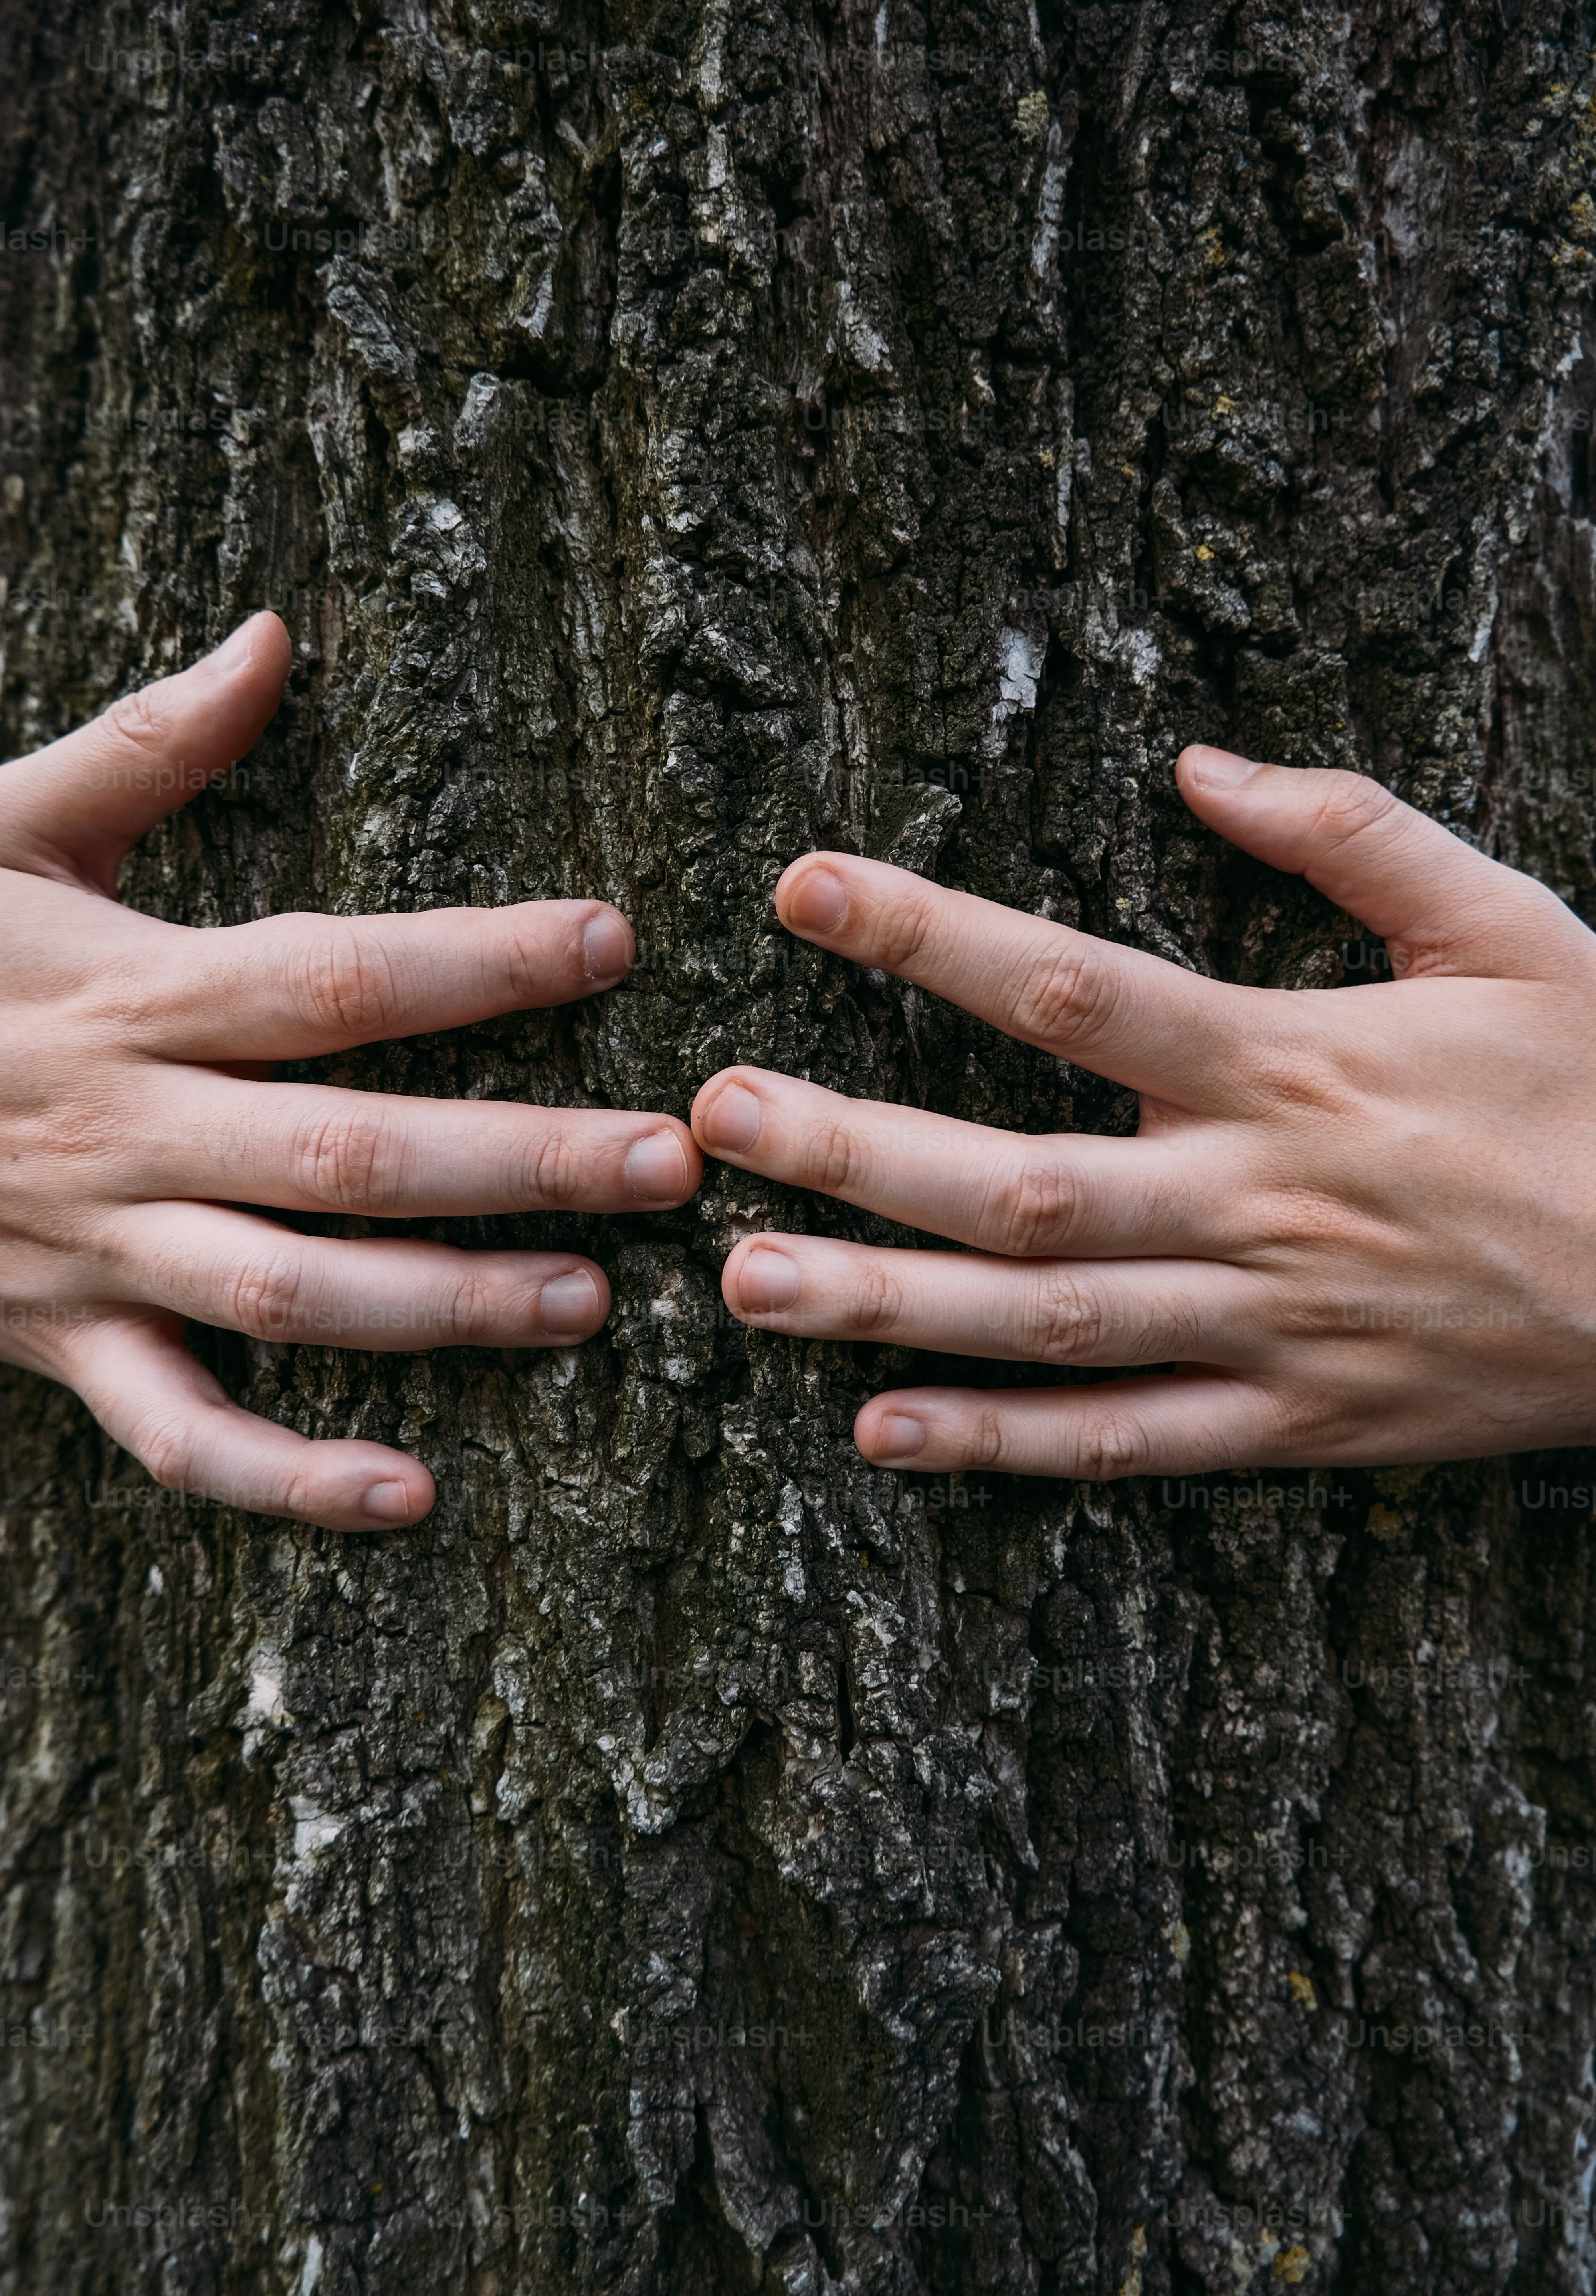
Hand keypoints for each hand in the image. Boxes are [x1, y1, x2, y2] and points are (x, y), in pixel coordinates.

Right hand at [0, 614, 699, 1529]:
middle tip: (668, 1161)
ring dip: (447, 1307)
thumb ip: (144, 741)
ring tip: (588, 1300)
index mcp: (131, 993)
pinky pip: (181, 1435)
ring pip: (292, 1297)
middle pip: (350, 1150)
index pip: (333, 974)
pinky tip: (408, 1496)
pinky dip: (288, 1478)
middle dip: (517, 1159)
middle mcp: (131, 1129)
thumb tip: (270, 634)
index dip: (477, 960)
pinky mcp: (62, 1344)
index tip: (610, 943)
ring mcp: (97, 1250)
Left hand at [692, 754, 1595, 1479]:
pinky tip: (882, 1438)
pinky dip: (1006, 1449)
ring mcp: (1275, 1326)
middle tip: (707, 1122)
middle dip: (855, 1146)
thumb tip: (1201, 768)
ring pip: (1050, 1324)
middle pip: (1023, 1178)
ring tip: (744, 1282)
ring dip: (889, 1308)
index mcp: (1299, 1062)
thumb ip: (1356, 835)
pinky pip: (1130, 1446)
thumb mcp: (1516, 925)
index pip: (1072, 987)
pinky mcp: (1303, 1425)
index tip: (802, 891)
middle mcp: (1262, 1200)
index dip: (926, 935)